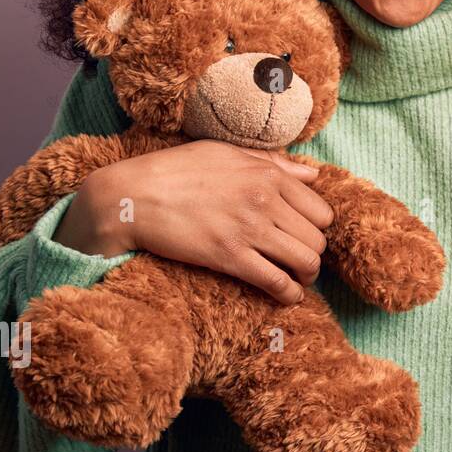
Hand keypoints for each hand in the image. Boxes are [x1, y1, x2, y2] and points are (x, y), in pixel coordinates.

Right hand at [54, 139, 333, 304]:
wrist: (131, 196)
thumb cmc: (175, 170)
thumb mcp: (226, 154)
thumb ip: (273, 163)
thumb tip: (312, 172)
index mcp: (267, 174)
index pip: (321, 210)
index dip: (318, 228)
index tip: (306, 235)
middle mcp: (265, 200)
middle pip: (317, 239)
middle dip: (313, 253)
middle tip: (301, 260)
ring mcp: (248, 229)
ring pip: (305, 261)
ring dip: (306, 275)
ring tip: (297, 279)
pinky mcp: (228, 257)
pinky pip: (276, 281)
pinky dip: (289, 294)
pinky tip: (288, 297)